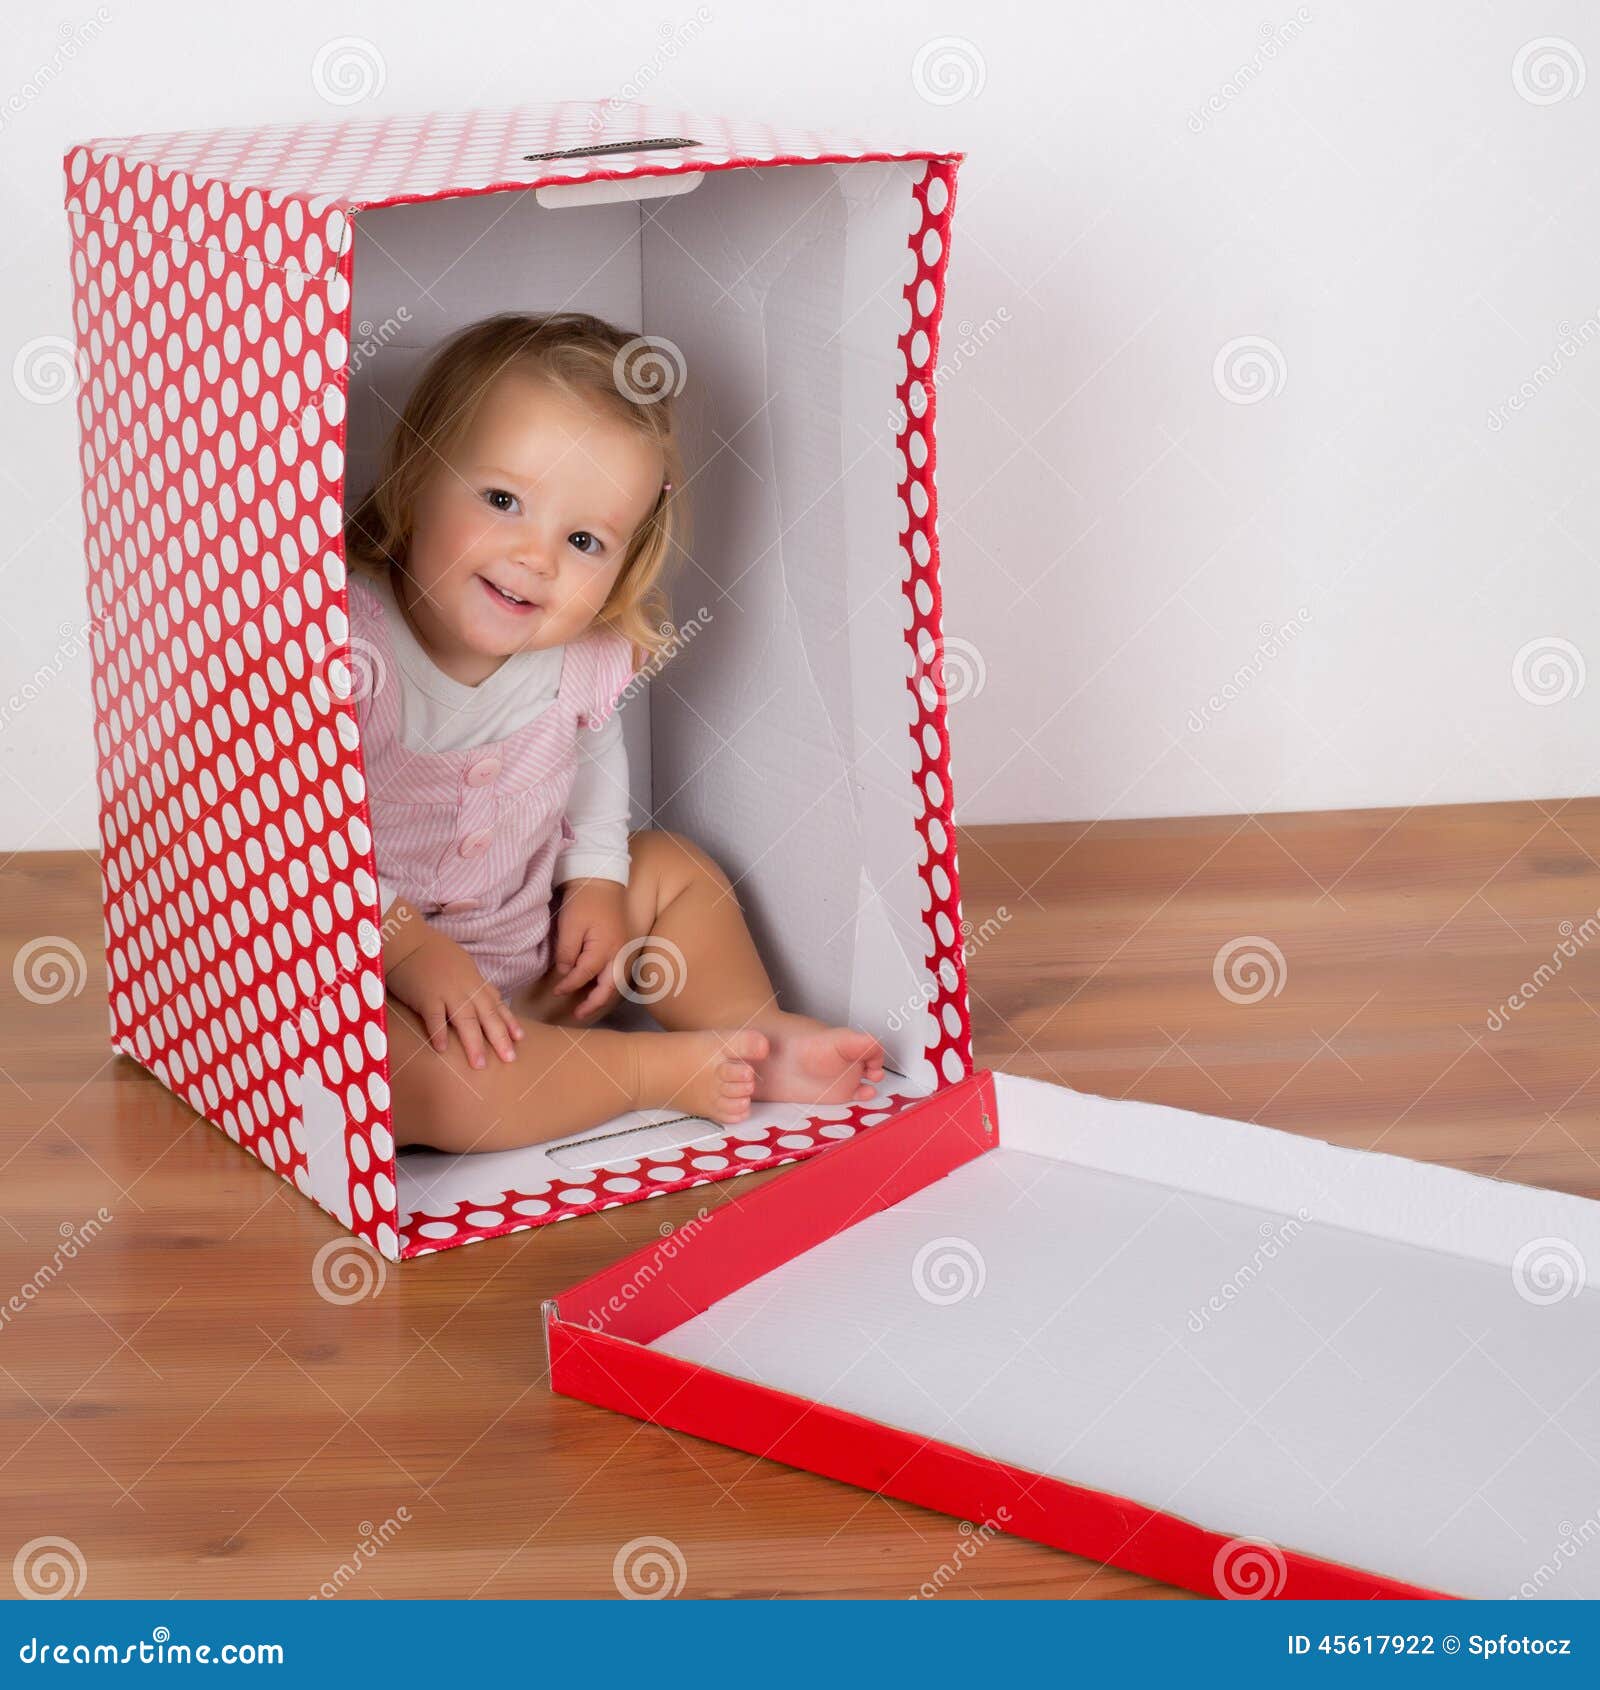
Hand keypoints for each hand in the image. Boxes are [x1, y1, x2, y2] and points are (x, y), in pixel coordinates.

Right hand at [383, 921, 522, 1068]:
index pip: (496, 1004)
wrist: (408, 941)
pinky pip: (434, 1016)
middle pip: (486, 1015)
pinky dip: (439, 1032)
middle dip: (499, 1038)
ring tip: (479, 1064)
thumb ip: (471, 985)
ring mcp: (446, 992)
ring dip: (473, 1042)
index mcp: (474, 982)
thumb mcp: (461, 966)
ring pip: (465, 1019)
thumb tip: (483, 999)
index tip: (520, 1039)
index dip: (509, 1021)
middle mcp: (466, 988)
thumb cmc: (433, 954)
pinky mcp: (425, 996)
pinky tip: (443, 1049)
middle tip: (509, 1059)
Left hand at [551, 878, 628, 1021]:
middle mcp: (619, 952)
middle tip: (579, 1014)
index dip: (569, 985)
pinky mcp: (624, 944)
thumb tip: (565, 973)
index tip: (556, 990)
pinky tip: (598, 985)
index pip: (584, 975)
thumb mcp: (569, 926)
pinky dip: (609, 983)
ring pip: (618, 982)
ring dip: (604, 995)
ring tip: (588, 1005)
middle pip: (609, 987)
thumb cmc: (583, 901)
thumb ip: (566, 953)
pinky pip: (619, 971)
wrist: (602, 879)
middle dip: (594, 1003)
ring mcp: (624, 948)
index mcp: (604, 948)